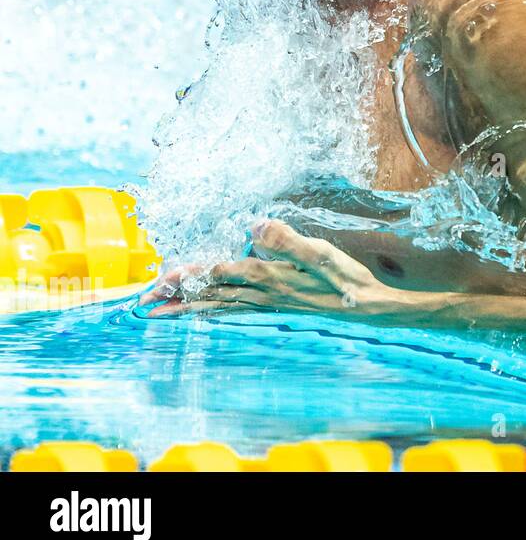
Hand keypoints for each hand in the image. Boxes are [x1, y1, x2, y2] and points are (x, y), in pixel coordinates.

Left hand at [139, 219, 403, 319]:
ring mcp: (269, 302)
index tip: (161, 278)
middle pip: (211, 295)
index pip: (220, 274)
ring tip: (160, 314)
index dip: (190, 274)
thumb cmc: (346, 278)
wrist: (368, 307)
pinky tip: (206, 314)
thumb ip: (285, 239)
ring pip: (219, 305)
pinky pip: (235, 310)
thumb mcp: (320, 252)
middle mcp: (263, 293)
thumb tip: (254, 225)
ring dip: (188, 308)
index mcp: (269, 277)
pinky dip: (214, 312)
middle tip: (143, 304)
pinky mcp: (277, 305)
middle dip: (177, 297)